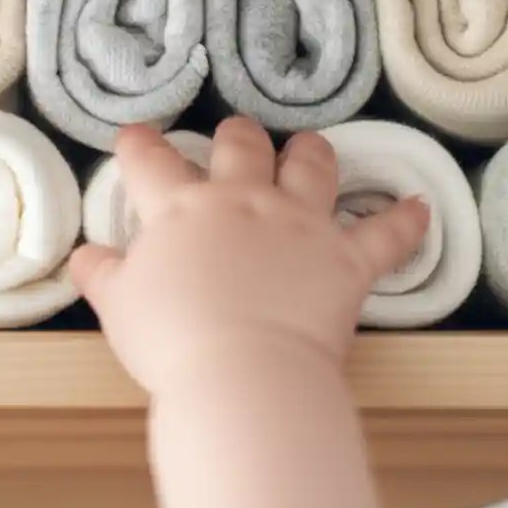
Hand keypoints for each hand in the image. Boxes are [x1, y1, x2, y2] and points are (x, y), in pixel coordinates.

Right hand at [70, 117, 428, 397]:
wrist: (242, 373)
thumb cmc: (171, 339)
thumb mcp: (120, 307)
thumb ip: (104, 274)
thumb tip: (87, 256)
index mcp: (182, 209)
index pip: (151, 163)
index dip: (140, 145)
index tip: (135, 135)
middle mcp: (243, 201)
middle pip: (242, 147)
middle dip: (238, 136)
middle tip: (237, 136)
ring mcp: (300, 224)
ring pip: (312, 168)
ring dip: (311, 154)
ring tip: (309, 147)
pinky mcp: (347, 258)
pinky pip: (386, 233)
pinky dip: (405, 221)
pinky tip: (419, 208)